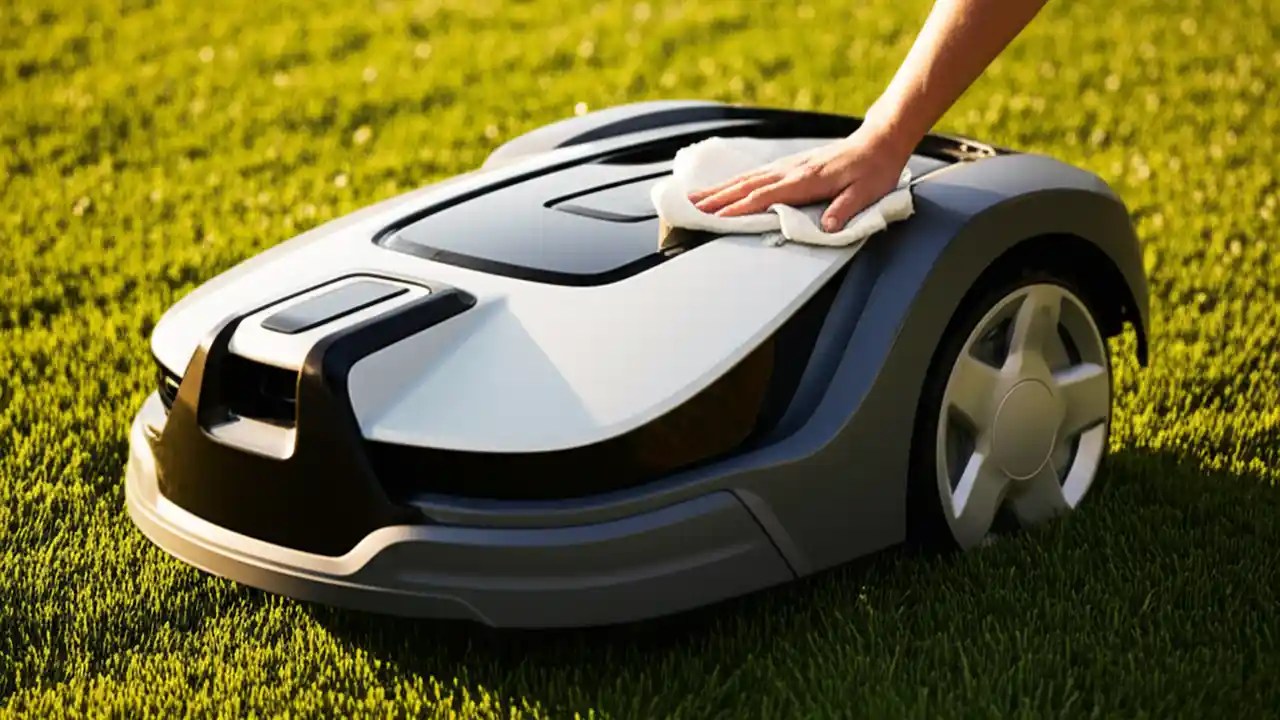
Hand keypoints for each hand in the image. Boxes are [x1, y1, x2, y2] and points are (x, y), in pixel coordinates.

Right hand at [686, 124, 915, 231]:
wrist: (879, 141)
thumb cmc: (874, 169)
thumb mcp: (866, 192)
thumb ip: (844, 210)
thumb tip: (827, 228)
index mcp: (806, 180)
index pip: (764, 197)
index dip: (739, 209)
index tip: (716, 218)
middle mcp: (791, 171)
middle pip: (746, 186)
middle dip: (716, 198)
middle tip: (690, 207)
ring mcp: (789, 166)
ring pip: (746, 179)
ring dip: (719, 189)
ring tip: (695, 197)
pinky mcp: (790, 165)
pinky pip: (756, 175)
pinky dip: (735, 182)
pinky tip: (724, 187)